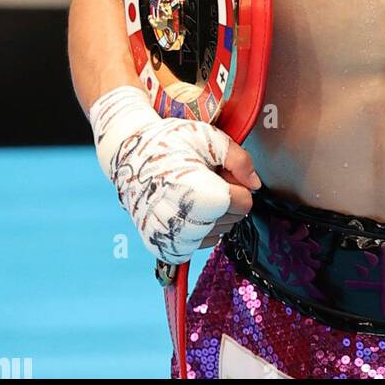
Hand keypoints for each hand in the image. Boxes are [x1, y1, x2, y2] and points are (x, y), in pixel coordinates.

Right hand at [91, 86, 261, 264]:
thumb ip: (239, 159)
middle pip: (232, 220)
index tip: (219, 170)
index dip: (237, 184)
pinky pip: (196, 245)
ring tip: (193, 190)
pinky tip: (185, 206)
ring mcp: (172, 239)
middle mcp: (186, 224)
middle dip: (227, 198)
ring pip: (217, 234)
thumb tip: (255, 184)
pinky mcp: (162, 247)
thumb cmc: (169, 141)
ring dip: (214, 215)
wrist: (128, 154)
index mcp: (201, 196)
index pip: (244, 204)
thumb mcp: (209, 138)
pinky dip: (198, 228)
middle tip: (205, 177)